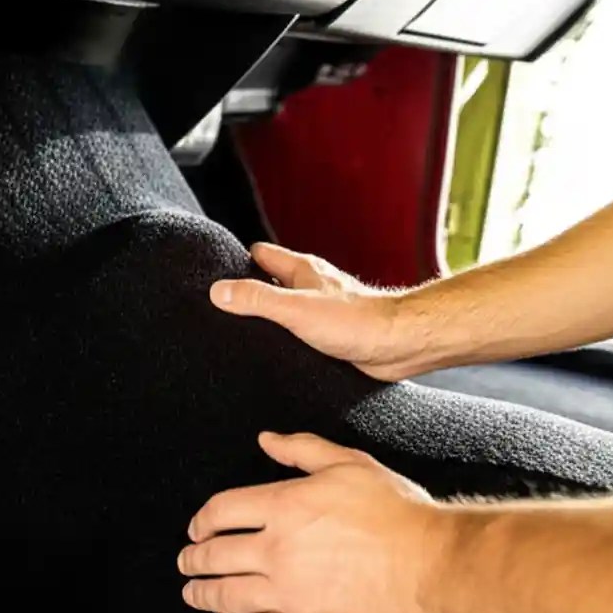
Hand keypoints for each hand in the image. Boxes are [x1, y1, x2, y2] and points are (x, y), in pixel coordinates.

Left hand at [178, 432, 460, 612]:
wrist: (430, 563)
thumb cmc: (395, 511)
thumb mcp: (348, 464)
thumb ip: (301, 449)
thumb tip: (265, 439)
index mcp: (284, 506)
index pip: (221, 511)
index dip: (201, 520)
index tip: (196, 528)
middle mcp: (277, 549)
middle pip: (215, 556)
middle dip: (194, 560)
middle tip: (186, 562)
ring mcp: (288, 592)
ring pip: (226, 596)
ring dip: (202, 594)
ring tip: (193, 593)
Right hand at [210, 243, 424, 381]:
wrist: (397, 346)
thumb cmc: (354, 322)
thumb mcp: (295, 309)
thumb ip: (257, 299)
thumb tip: (219, 292)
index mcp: (303, 271)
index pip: (261, 255)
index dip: (238, 262)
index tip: (216, 276)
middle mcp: (312, 287)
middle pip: (272, 282)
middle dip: (251, 293)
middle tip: (226, 311)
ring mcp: (323, 311)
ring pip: (288, 310)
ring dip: (271, 321)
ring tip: (246, 338)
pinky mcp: (332, 336)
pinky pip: (302, 335)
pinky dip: (288, 342)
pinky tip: (278, 357)